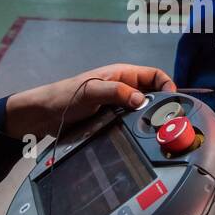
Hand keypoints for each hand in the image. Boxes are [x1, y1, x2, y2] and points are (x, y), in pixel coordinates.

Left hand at [4, 63, 176, 139]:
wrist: (42, 116)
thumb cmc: (64, 96)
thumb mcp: (91, 91)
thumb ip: (116, 92)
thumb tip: (141, 100)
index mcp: (122, 74)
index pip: (155, 76)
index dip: (168, 86)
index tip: (173, 103)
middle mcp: (123, 89)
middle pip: (153, 96)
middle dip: (162, 107)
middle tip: (168, 123)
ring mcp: (118, 107)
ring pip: (143, 113)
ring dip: (149, 122)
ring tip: (156, 134)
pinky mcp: (111, 122)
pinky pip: (131, 125)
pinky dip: (137, 131)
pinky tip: (139, 140)